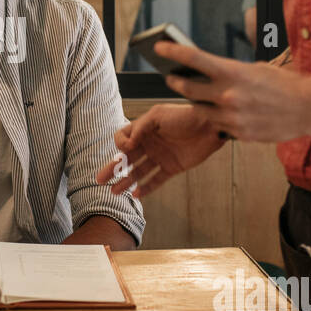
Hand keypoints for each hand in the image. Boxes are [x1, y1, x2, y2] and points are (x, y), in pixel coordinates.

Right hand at [96, 102, 225, 198]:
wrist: (210, 126)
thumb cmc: (184, 116)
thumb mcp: (158, 115)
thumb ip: (140, 128)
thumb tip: (127, 144)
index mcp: (144, 129)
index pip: (123, 139)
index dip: (120, 144)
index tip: (127, 146)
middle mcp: (150, 144)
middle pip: (126, 159)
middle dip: (112, 169)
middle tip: (100, 179)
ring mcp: (160, 156)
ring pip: (138, 171)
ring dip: (126, 181)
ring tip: (115, 191)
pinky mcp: (172, 167)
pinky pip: (156, 180)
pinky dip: (146, 187)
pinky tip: (136, 194)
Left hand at [152, 40, 310, 142]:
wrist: (309, 108)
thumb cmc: (286, 85)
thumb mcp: (257, 69)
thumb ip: (231, 72)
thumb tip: (210, 71)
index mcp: (233, 73)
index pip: (194, 59)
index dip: (172, 51)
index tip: (160, 48)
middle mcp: (228, 95)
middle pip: (187, 88)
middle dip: (176, 81)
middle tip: (170, 77)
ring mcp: (231, 117)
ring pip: (200, 110)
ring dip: (198, 103)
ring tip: (201, 97)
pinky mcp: (238, 133)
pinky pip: (218, 125)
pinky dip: (218, 119)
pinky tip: (225, 113)